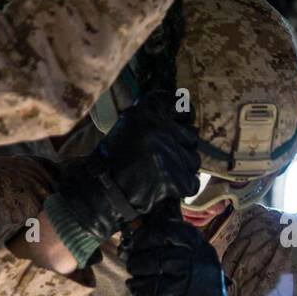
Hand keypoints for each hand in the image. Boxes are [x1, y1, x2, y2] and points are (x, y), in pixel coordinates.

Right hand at [45, 90, 198, 265]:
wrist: (102, 190)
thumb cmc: (114, 158)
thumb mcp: (130, 125)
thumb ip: (155, 118)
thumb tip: (185, 114)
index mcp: (148, 110)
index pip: (181, 105)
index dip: (184, 116)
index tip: (180, 124)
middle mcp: (161, 128)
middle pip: (191, 135)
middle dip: (181, 147)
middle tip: (161, 156)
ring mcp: (170, 154)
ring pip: (193, 160)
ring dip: (181, 168)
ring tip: (159, 173)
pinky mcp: (176, 179)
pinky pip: (192, 182)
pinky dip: (181, 187)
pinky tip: (164, 187)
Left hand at [125, 215, 254, 295]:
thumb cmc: (195, 277)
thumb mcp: (191, 252)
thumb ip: (166, 243)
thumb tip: (128, 243)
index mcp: (197, 245)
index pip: (165, 231)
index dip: (144, 237)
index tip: (135, 244)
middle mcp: (196, 264)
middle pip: (156, 261)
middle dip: (136, 264)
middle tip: (133, 267)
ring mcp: (191, 289)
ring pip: (152, 287)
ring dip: (136, 286)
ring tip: (133, 285)